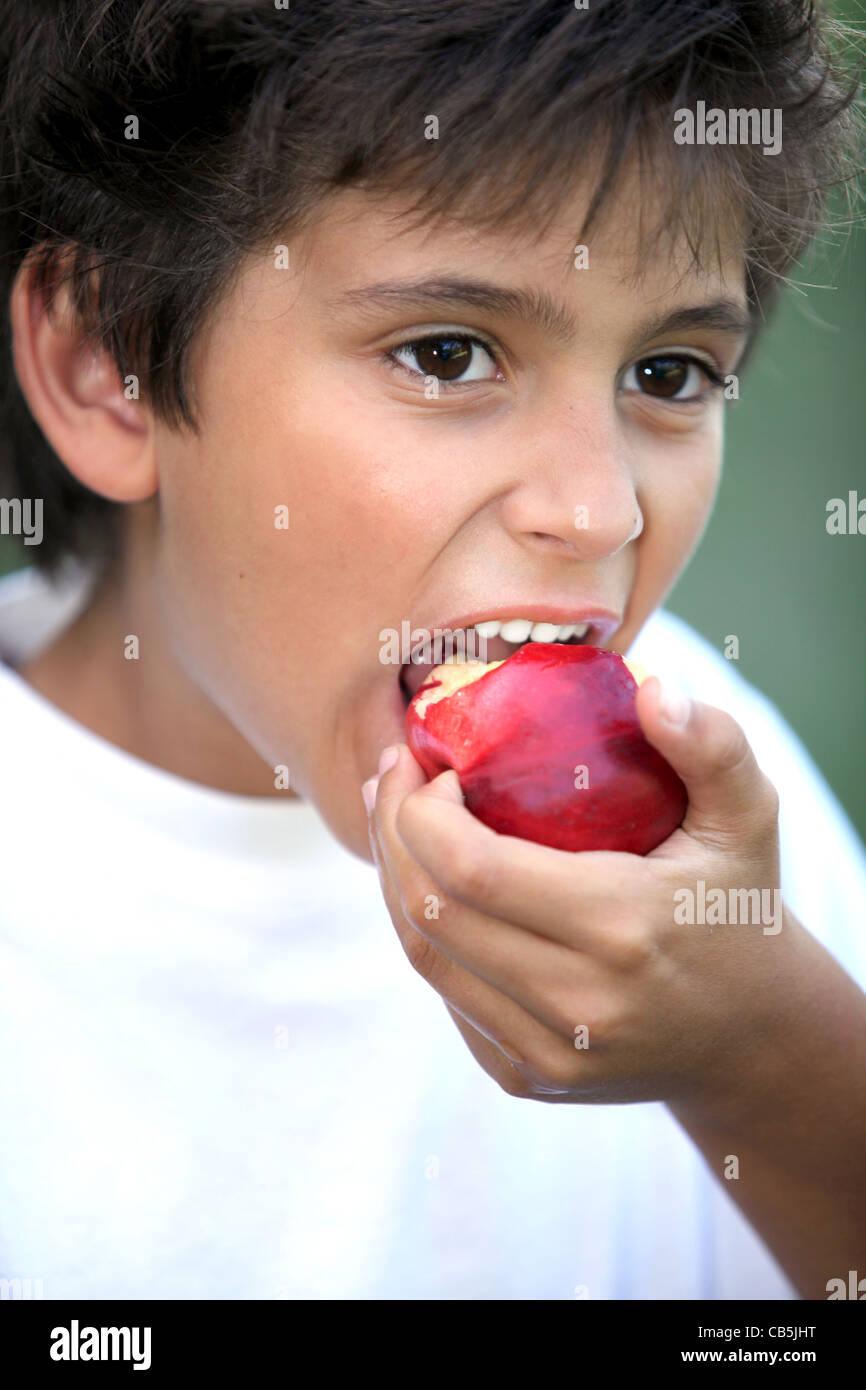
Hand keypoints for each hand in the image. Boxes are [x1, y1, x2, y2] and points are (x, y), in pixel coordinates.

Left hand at [363, 676, 802, 1110]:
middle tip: (396, 776)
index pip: (470, 870)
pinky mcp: (527, 1079)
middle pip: (431, 911)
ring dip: (393, 879)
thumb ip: (713, 745)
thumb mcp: (749, 817)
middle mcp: (579, 1004)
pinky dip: (423, 931)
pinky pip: (446, 995)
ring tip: (396, 818)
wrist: (752, 1038)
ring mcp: (548, 1053)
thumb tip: (652, 689)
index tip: (434, 763)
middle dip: (392, 831)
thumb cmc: (736, 908)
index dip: (421, 811)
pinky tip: (425, 883)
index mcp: (624, 929)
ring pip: (426, 956)